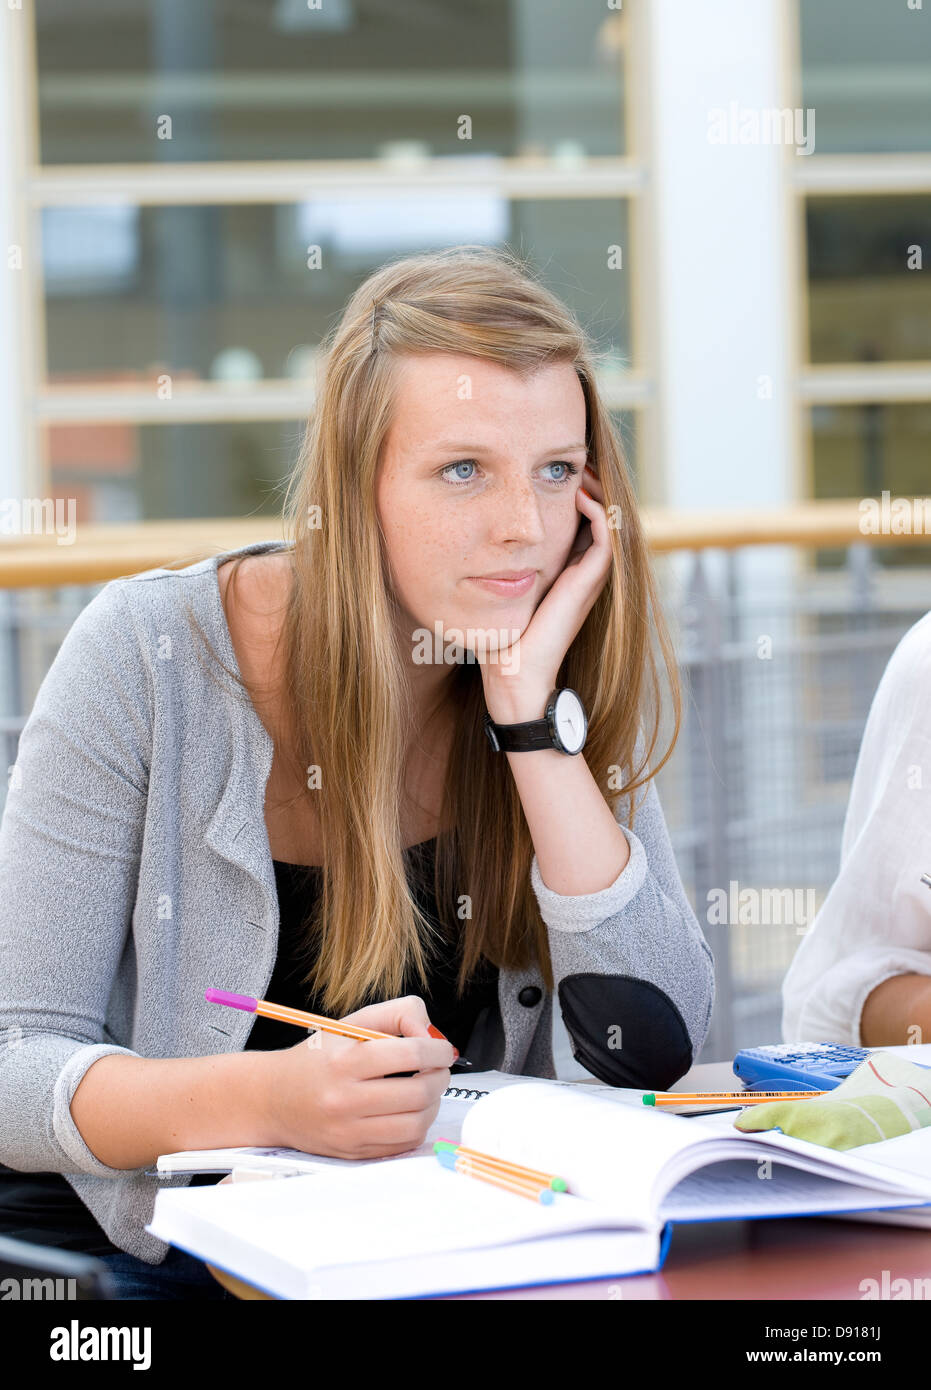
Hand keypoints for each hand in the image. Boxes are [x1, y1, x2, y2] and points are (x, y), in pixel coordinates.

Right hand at [261, 995, 454, 1159]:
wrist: (272, 1099)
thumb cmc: (315, 1058)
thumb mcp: (350, 1023)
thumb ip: (396, 1015)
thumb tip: (431, 1034)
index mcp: (344, 1061)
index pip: (409, 1054)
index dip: (437, 1050)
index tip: (444, 1049)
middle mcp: (344, 1099)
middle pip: (418, 1092)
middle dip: (440, 1077)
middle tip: (439, 1069)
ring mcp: (348, 1132)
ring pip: (415, 1124)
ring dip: (433, 1104)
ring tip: (427, 1089)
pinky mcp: (353, 1153)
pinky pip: (403, 1145)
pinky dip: (417, 1126)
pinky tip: (410, 1110)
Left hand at [481, 464, 612, 722]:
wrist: (512, 671)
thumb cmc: (501, 636)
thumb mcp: (499, 589)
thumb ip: (499, 567)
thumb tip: (476, 540)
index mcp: (566, 573)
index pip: (581, 524)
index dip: (576, 495)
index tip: (557, 472)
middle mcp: (583, 573)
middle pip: (599, 519)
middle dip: (590, 487)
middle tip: (577, 460)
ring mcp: (589, 579)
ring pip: (607, 524)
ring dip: (598, 494)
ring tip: (582, 469)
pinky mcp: (588, 584)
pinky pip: (604, 540)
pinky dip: (596, 514)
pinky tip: (579, 495)